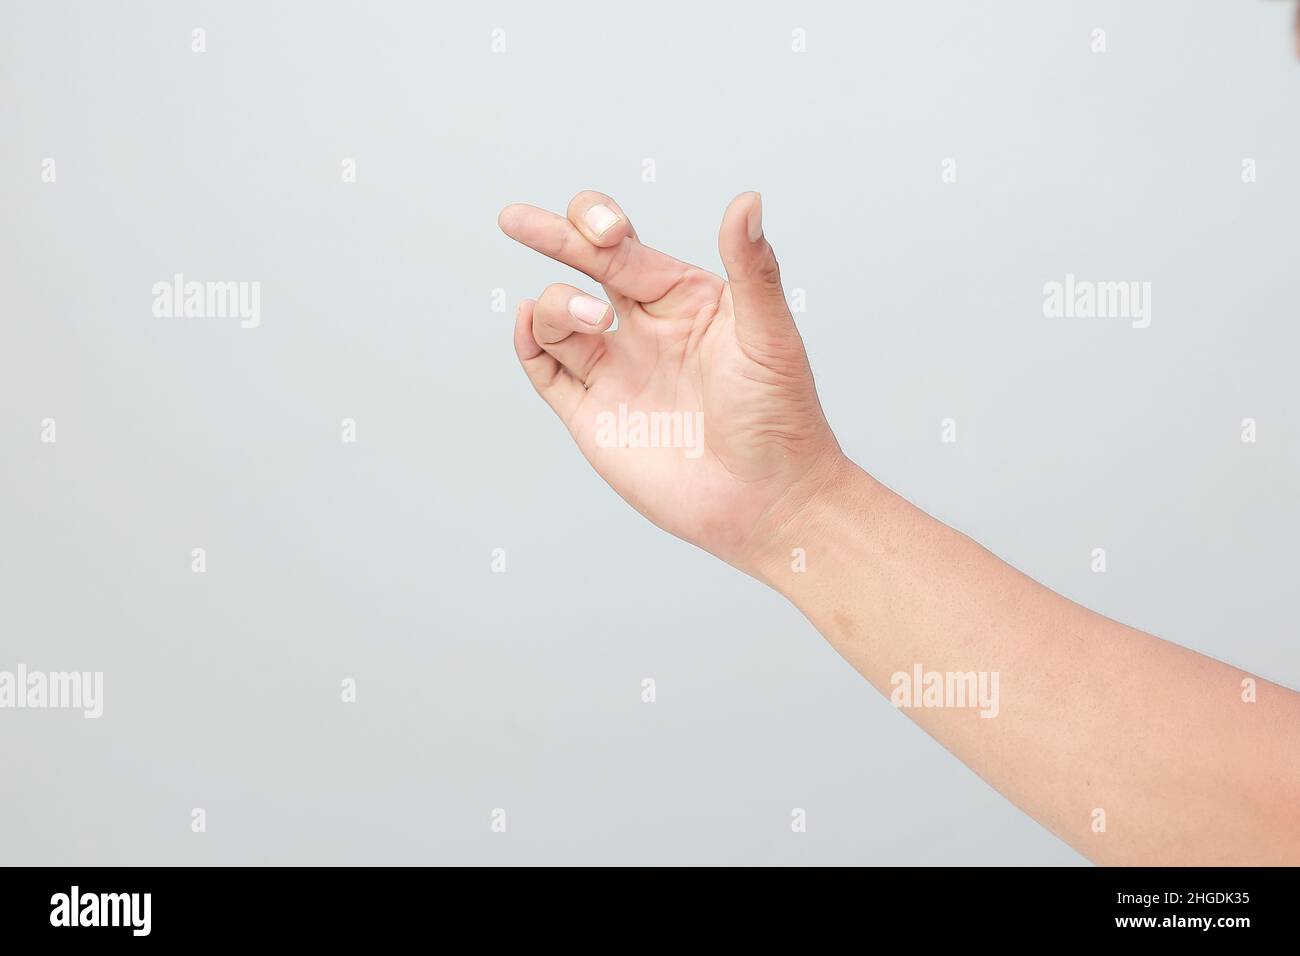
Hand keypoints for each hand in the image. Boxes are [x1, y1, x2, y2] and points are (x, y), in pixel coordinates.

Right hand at [499, 190, 845, 572]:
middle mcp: (644, 329)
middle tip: (513, 219)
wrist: (768, 502)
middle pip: (582, 269)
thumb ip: (753, 268)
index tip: (601, 229)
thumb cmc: (782, 418)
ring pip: (560, 319)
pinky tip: (528, 322)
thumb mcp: (769, 335)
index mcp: (684, 299)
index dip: (599, 224)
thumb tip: (747, 200)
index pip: (625, 247)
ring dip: (560, 306)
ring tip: (596, 322)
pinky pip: (546, 372)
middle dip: (550, 239)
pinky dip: (529, 344)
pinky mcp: (593, 416)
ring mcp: (616, 371)